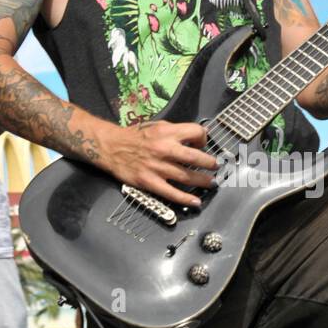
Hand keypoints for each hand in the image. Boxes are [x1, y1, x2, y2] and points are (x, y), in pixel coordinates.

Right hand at [100, 118, 218, 209]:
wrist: (111, 147)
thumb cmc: (135, 136)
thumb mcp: (157, 126)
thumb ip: (176, 131)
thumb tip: (196, 138)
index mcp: (167, 133)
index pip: (196, 132)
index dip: (203, 138)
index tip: (203, 145)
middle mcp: (164, 149)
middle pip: (196, 157)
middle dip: (210, 164)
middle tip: (216, 167)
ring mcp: (157, 167)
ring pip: (187, 176)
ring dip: (203, 181)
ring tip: (212, 183)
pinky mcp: (150, 182)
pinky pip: (171, 193)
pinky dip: (185, 198)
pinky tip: (195, 201)